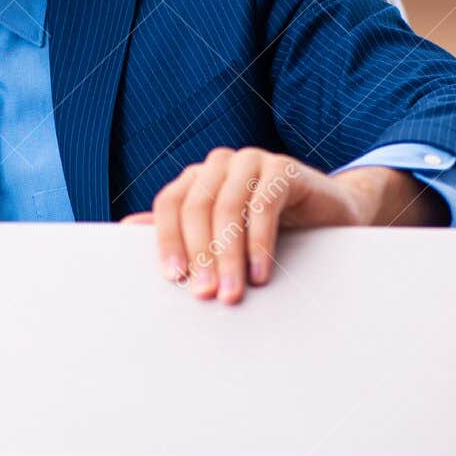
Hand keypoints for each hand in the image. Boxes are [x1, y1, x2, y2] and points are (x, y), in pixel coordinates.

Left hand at [125, 148, 446, 303]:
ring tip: (233, 291)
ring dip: (228, 255)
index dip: (166, 239)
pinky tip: (261, 272)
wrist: (329, 213)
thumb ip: (180, 230)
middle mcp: (220, 164)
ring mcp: (252, 161)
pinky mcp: (284, 167)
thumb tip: (127, 228)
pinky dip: (259, 242)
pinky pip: (264, 204)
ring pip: (228, 207)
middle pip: (196, 206)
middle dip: (199, 255)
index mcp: (198, 176)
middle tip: (205, 294)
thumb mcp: (223, 233)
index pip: (169, 203)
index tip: (173, 278)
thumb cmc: (270, 227)